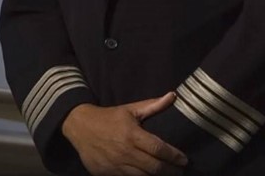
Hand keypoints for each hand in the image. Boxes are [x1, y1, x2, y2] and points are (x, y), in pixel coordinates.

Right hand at [61, 92, 188, 175]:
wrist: (80, 127)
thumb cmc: (109, 117)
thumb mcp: (131, 109)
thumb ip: (153, 105)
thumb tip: (173, 95)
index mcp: (132, 135)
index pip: (158, 148)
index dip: (173, 156)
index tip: (184, 160)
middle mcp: (125, 152)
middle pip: (153, 167)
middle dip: (170, 171)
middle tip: (181, 171)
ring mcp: (115, 165)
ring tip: (168, 175)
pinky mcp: (106, 173)